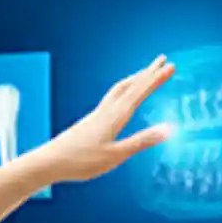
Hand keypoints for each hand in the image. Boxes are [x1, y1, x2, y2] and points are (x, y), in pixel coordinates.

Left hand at [32, 55, 175, 182]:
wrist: (50, 162)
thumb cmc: (81, 161)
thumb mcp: (116, 155)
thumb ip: (141, 141)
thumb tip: (168, 129)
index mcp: (114, 116)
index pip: (139, 93)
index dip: (156, 79)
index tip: (171, 66)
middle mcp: (106, 110)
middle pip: (130, 85)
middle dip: (148, 72)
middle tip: (163, 60)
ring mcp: (97, 114)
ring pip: (119, 89)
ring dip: (135, 79)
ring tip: (146, 73)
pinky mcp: (90, 120)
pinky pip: (112, 97)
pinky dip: (123, 89)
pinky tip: (122, 97)